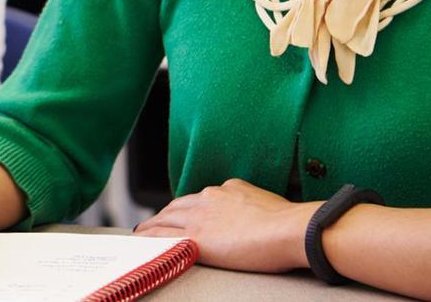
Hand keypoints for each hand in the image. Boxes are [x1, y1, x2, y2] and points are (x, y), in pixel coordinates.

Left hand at [134, 178, 320, 271]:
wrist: (290, 229)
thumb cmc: (289, 224)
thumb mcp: (267, 205)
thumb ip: (252, 208)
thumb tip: (254, 218)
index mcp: (228, 189)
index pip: (200, 198)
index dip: (187, 208)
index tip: (181, 214)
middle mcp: (210, 197)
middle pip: (178, 205)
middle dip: (165, 215)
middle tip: (153, 223)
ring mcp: (200, 216)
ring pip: (165, 218)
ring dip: (151, 225)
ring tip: (142, 233)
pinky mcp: (196, 236)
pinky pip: (162, 236)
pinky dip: (147, 237)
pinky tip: (139, 241)